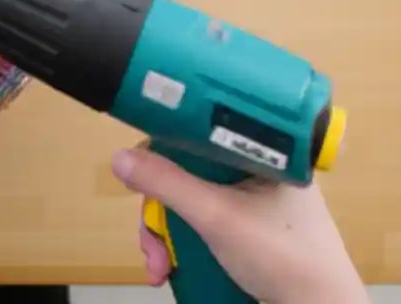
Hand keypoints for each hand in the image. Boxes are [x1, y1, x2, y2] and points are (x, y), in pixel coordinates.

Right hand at [113, 146, 369, 303]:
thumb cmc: (281, 256)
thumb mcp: (217, 217)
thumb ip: (168, 184)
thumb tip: (120, 158)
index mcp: (262, 152)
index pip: (199, 132)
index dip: (164, 150)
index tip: (139, 172)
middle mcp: (256, 171)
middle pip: (187, 173)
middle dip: (160, 213)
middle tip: (152, 245)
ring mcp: (252, 202)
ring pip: (190, 202)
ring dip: (165, 235)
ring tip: (159, 267)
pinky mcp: (246, 229)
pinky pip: (201, 222)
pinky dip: (181, 244)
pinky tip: (169, 268)